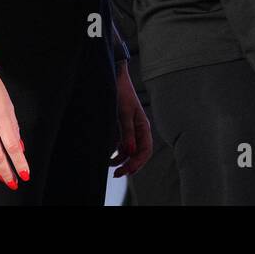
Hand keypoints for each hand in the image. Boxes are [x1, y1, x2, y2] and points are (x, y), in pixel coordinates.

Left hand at [109, 63, 152, 178]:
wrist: (113, 79)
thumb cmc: (121, 94)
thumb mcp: (123, 114)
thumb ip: (127, 134)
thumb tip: (131, 152)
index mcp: (143, 127)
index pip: (145, 150)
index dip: (137, 163)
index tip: (126, 171)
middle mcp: (138, 130)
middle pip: (138, 154)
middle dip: (130, 165)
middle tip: (117, 175)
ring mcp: (129, 130)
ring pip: (129, 151)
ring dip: (122, 160)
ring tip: (111, 166)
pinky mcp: (120, 129)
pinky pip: (121, 146)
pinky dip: (116, 153)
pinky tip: (109, 157)